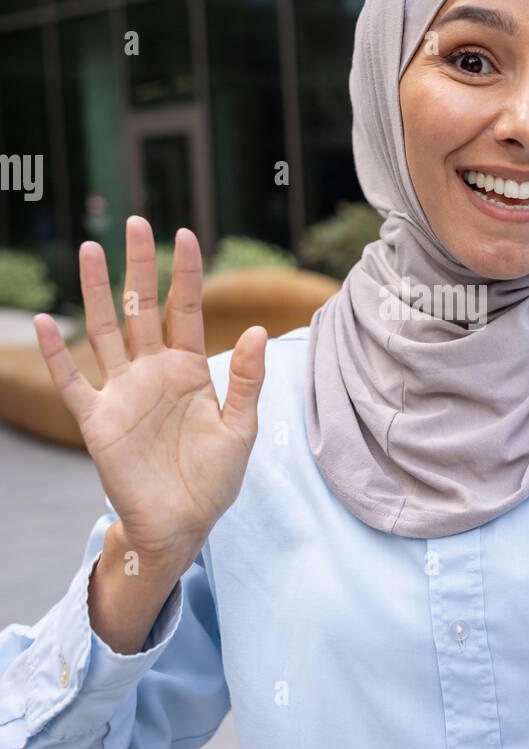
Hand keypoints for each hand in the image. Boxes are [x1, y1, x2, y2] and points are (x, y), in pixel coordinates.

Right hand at [34, 216, 266, 574]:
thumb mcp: (241, 429)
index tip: (185, 233)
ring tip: (88, 250)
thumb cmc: (213, 480)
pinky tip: (46, 322)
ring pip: (106, 331)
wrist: (182, 526)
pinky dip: (58, 354)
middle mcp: (153, 373)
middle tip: (134, 222)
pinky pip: (74, 381)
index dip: (186, 274)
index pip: (187, 311)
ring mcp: (124, 393)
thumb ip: (248, 381)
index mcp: (190, 371)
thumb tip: (261, 331)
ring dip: (96, 292)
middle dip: (139, 267)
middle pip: (144, 308)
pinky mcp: (99, 420)